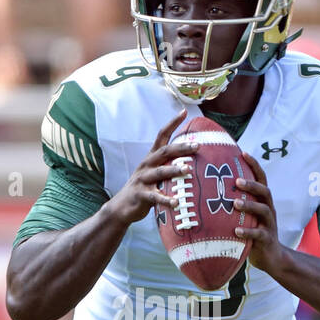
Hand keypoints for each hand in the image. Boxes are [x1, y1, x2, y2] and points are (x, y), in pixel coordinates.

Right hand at [108, 112, 194, 226]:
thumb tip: (192, 161)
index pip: (161, 136)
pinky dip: (166, 200)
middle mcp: (147, 165)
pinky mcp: (141, 195)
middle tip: (197, 145)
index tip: (184, 112)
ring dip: (174, 170)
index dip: (172, 123)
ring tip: (188, 170)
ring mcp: (143, 179)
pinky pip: (155, 196)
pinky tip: (176, 203)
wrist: (121, 207)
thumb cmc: (144, 189)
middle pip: (164, 152)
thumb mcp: (154, 173)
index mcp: (151, 158)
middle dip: (181, 148)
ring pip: (160, 172)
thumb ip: (169, 166)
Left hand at [234, 152, 285, 277]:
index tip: (243, 152)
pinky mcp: (267, 239)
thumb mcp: (245, 215)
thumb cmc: (252, 231)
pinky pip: (259, 234)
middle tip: (237, 181)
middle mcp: (268, 208)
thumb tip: (207, 187)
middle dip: (251, 184)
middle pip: (264, 191)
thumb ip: (234, 202)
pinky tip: (236, 231)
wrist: (271, 257)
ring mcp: (269, 224)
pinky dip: (248, 232)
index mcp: (262, 200)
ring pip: (263, 210)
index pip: (261, 178)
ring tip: (235, 203)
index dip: (254, 165)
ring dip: (250, 205)